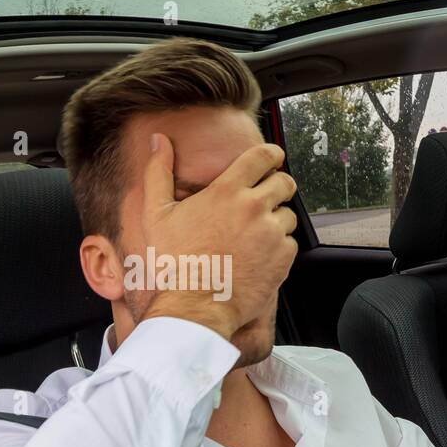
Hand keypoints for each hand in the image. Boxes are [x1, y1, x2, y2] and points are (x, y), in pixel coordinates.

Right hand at [140, 134, 297, 338]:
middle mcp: (254, 208)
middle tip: (267, 198)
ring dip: (277, 221)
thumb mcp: (156, 213)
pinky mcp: (284, 258)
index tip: (274, 158)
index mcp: (226, 191)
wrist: (194, 306)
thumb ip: (158, 172)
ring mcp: (271, 233)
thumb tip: (159, 140)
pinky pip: (290, 243)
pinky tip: (258, 256)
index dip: (272, 154)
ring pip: (289, 215)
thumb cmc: (173, 262)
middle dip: (279, 186)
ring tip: (253, 235)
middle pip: (285, 183)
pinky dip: (279, 247)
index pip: (263, 156)